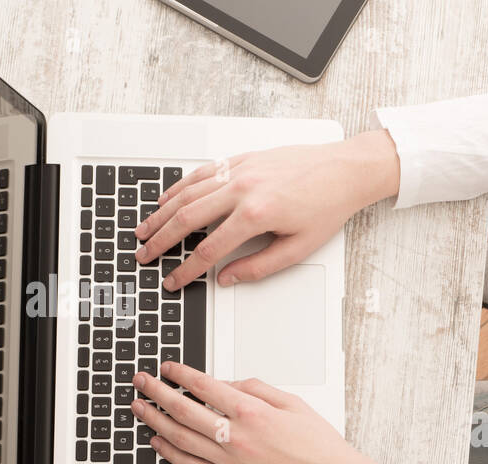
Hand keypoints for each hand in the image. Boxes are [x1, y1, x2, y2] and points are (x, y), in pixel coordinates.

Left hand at [129, 362, 397, 463]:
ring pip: (181, 439)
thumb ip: (258, 389)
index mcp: (253, 413)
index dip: (180, 375)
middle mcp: (237, 438)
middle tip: (141, 382)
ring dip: (155, 420)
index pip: (204, 387)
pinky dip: (170, 454)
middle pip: (183, 411)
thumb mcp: (295, 405)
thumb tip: (228, 385)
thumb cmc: (322, 449)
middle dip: (157, 393)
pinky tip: (159, 442)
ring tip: (140, 408)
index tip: (167, 369)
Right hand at [133, 129, 399, 291]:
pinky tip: (167, 200)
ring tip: (144, 230)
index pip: (208, 249)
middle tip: (144, 256)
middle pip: (187, 219)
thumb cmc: (326, 207)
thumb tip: (228, 278)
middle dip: (161, 241)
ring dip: (162, 213)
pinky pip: (201, 173)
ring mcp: (239, 171)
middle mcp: (242, 189)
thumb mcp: (298, 248)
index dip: (186, 269)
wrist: (343, 170)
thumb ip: (259, 266)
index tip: (172, 281)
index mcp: (256, 215)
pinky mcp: (240, 159)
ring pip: (187, 193)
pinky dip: (179, 187)